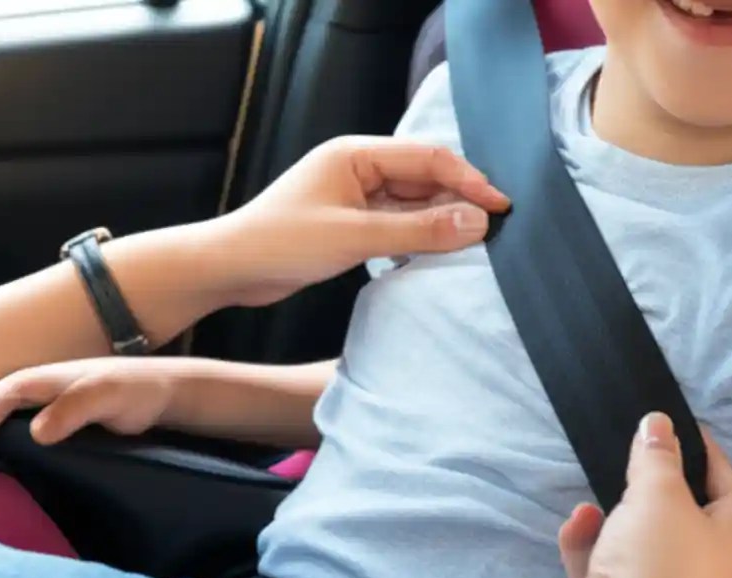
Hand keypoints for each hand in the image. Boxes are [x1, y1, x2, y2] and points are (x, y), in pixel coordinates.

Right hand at [0, 358, 175, 459]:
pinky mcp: (63, 417)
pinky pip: (24, 423)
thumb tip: (36, 432)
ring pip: (6, 412)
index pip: (0, 397)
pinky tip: (0, 451)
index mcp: (47, 379)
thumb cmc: (137, 390)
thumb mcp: (109, 396)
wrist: (165, 392)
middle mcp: (44, 387)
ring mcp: (52, 401)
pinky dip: (5, 434)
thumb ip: (75, 409)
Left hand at [204, 135, 510, 306]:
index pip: (428, 158)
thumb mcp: (355, 237)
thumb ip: (418, 230)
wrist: (230, 268)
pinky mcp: (351, 223)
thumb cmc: (279, 243)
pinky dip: (421, 236)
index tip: (502, 206)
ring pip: (414, 203)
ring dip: (442, 220)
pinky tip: (440, 252)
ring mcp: (354, 195)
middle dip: (460, 201)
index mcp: (356, 154)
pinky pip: (399, 223)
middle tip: (497, 229)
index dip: (469, 180)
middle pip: (425, 178)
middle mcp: (358, 168)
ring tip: (475, 244)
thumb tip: (476, 223)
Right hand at [556, 414, 731, 577]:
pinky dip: (593, 547)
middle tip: (619, 464)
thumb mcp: (658, 496)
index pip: (722, 472)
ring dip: (612, 519)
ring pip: (641, 536)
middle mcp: (719, 564)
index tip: (655, 417)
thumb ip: (655, 455)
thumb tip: (658, 422)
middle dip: (642, 486)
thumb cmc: (658, 570)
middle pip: (678, 504)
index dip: (688, 443)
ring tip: (595, 510)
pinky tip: (577, 530)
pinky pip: (613, 564)